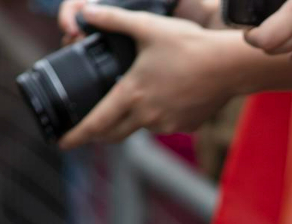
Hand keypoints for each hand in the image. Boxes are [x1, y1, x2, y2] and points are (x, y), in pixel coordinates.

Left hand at [59, 6, 239, 148]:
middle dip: (98, 134)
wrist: (229, 65)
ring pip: (141, 125)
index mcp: (132, 94)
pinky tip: (170, 94)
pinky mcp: (186, 125)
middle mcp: (147, 116)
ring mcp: (168, 124)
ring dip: (134, 117)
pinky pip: (166, 123)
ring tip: (141, 95)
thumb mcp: (146, 26)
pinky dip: (160, 113)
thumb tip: (87, 13)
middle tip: (89, 130)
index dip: (77, 135)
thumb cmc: (189, 45)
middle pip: (114, 134)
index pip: (96, 123)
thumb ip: (113, 20)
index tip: (62, 143)